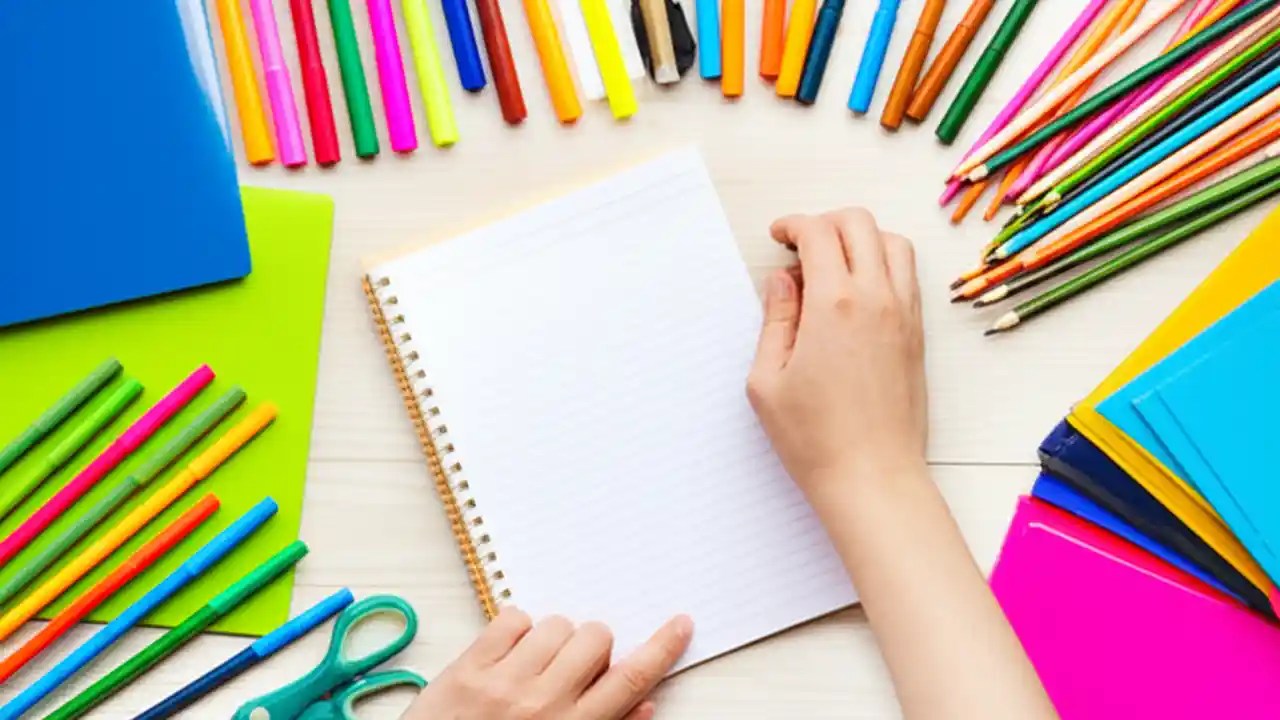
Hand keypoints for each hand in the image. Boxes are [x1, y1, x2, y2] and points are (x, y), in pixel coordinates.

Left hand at [404, 608, 692, 719]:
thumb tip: (645, 705)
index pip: (632, 679)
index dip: (661, 647)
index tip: (679, 624)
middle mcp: (543, 703)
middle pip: (596, 638)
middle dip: (592, 647)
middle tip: (573, 668)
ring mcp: (503, 683)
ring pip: (556, 624)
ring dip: (553, 639)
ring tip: (534, 666)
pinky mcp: (468, 668)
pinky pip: (512, 618)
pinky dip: (515, 630)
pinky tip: (508, 656)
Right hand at [747, 208, 926, 504]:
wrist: (872, 478)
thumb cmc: (814, 439)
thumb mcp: (768, 380)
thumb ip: (775, 319)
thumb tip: (782, 280)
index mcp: (834, 304)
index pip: (818, 232)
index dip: (793, 225)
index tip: (779, 237)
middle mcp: (877, 299)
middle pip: (859, 224)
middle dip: (825, 222)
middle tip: (801, 244)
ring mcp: (904, 315)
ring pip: (893, 243)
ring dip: (861, 239)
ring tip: (832, 264)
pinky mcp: (916, 335)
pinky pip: (907, 276)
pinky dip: (882, 265)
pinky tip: (856, 292)